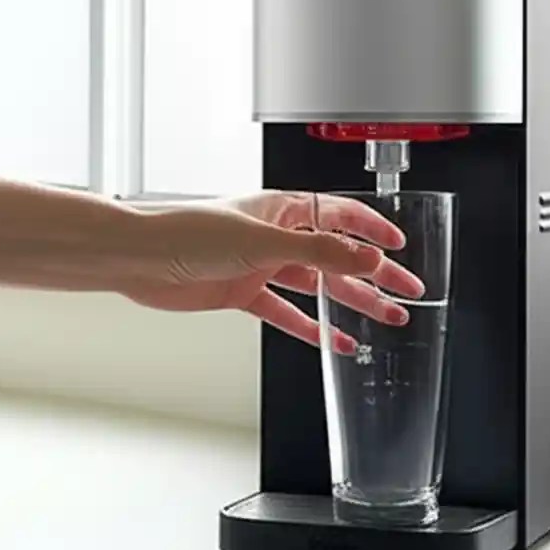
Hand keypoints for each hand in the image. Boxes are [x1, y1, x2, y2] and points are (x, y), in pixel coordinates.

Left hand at [119, 191, 423, 352]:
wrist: (141, 260)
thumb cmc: (189, 233)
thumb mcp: (264, 241)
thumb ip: (318, 252)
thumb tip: (366, 256)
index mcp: (282, 208)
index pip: (341, 214)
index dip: (373, 230)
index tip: (400, 246)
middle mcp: (275, 235)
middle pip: (337, 255)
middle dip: (375, 273)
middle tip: (408, 290)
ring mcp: (261, 265)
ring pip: (318, 286)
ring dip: (351, 302)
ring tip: (384, 318)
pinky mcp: (244, 293)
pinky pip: (287, 313)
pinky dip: (311, 328)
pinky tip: (333, 341)